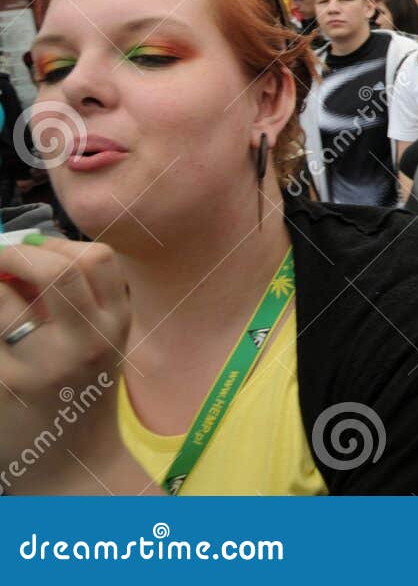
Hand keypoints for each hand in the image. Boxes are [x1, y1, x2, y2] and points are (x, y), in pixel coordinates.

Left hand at [0, 239, 129, 478]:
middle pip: (56, 269)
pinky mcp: (3, 384)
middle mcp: (86, 342)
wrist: (70, 465)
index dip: (55, 245)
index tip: (31, 253)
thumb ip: (76, 299)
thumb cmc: (81, 395)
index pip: (95, 259)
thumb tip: (20, 254)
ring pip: (2, 296)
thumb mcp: (99, 342)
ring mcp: (42, 365)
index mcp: (114, 325)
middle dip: (14, 254)